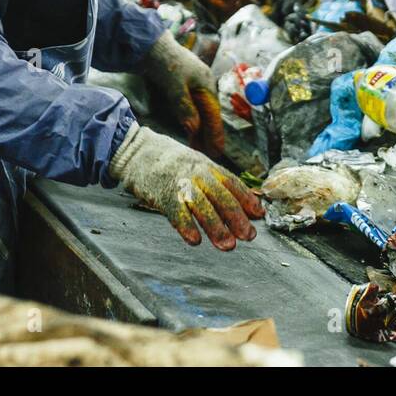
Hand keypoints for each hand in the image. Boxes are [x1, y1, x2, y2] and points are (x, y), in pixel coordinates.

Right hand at [110, 124, 263, 248]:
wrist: (136, 150)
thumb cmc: (168, 161)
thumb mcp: (194, 164)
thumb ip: (212, 180)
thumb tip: (235, 201)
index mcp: (206, 165)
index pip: (232, 182)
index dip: (247, 199)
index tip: (259, 214)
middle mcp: (197, 173)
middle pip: (221, 195)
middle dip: (237, 217)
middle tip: (248, 236)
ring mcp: (180, 183)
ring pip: (202, 206)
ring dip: (216, 227)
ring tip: (227, 245)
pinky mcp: (162, 193)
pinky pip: (176, 211)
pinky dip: (186, 226)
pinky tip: (194, 240)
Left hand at [141, 30, 224, 156]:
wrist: (149, 45)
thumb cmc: (165, 62)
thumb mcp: (175, 86)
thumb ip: (184, 107)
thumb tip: (194, 129)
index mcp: (206, 84)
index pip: (213, 114)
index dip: (215, 133)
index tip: (217, 151)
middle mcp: (203, 86)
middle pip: (209, 114)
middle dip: (209, 135)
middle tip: (210, 155)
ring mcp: (194, 86)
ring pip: (201, 113)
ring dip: (201, 130)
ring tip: (201, 148)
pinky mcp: (183, 87)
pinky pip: (193, 108)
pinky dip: (193, 121)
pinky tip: (191, 131)